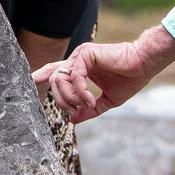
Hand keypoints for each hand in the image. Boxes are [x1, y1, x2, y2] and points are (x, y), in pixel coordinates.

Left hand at [31, 26, 174, 123]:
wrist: (145, 65)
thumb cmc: (130, 78)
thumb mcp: (107, 100)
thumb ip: (90, 109)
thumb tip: (73, 120)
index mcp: (80, 68)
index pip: (55, 71)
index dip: (40, 75)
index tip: (30, 80)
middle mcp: (77, 60)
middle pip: (54, 81)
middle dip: (61, 100)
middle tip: (76, 111)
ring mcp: (80, 55)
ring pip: (59, 79)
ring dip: (70, 97)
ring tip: (86, 105)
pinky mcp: (86, 54)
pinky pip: (74, 77)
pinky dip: (80, 92)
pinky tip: (90, 100)